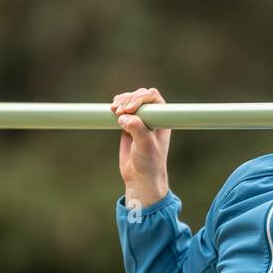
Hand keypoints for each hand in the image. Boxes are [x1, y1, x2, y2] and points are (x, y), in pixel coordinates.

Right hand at [111, 87, 170, 205]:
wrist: (140, 176)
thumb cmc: (149, 162)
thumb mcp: (145, 145)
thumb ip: (137, 129)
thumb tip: (123, 117)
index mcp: (162, 117)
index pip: (152, 97)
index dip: (140, 98)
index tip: (130, 109)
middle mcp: (152, 116)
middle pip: (139, 95)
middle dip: (128, 99)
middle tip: (118, 112)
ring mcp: (140, 119)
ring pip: (129, 100)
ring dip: (120, 102)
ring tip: (114, 111)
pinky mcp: (128, 124)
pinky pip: (122, 109)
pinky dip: (116, 106)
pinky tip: (111, 109)